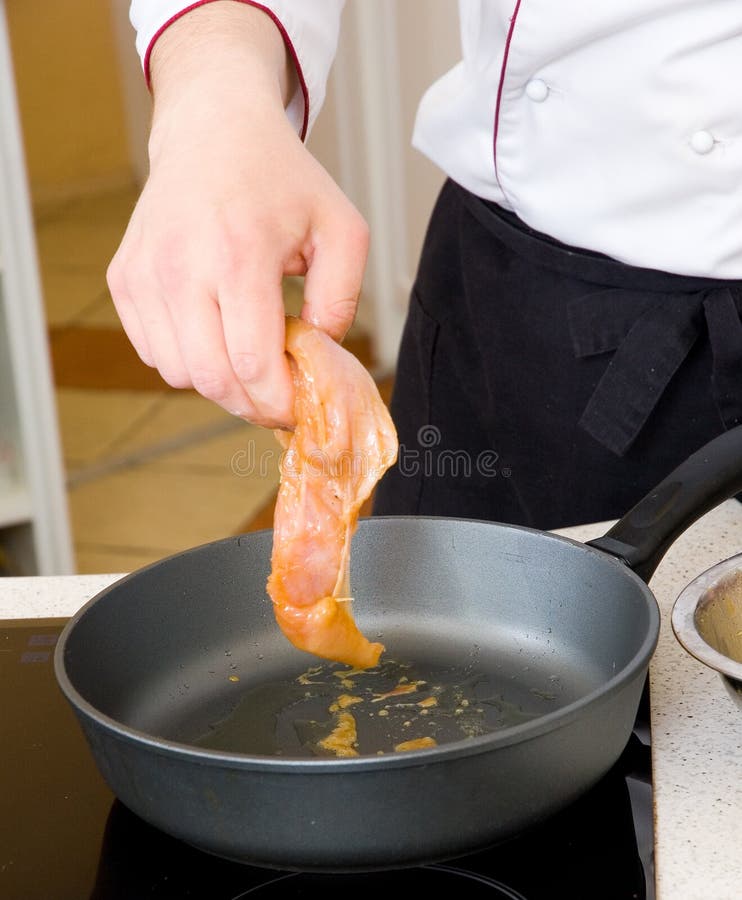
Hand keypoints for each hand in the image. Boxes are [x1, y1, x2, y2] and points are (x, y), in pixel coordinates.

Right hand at [106, 3, 368, 427]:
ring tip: (249, 355)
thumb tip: (318, 356)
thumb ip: (342, 299)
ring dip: (218, 382)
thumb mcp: (341, 229)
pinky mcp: (124, 278)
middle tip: (278, 399)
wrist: (213, 130)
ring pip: (178, 374)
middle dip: (251, 404)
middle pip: (212, 379)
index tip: (300, 408)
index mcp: (240, 253)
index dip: (278, 402)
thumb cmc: (282, 180)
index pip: (253, 363)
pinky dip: (187, 359)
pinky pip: (153, 353)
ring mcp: (144, 273)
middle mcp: (181, 265)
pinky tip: (216, 332)